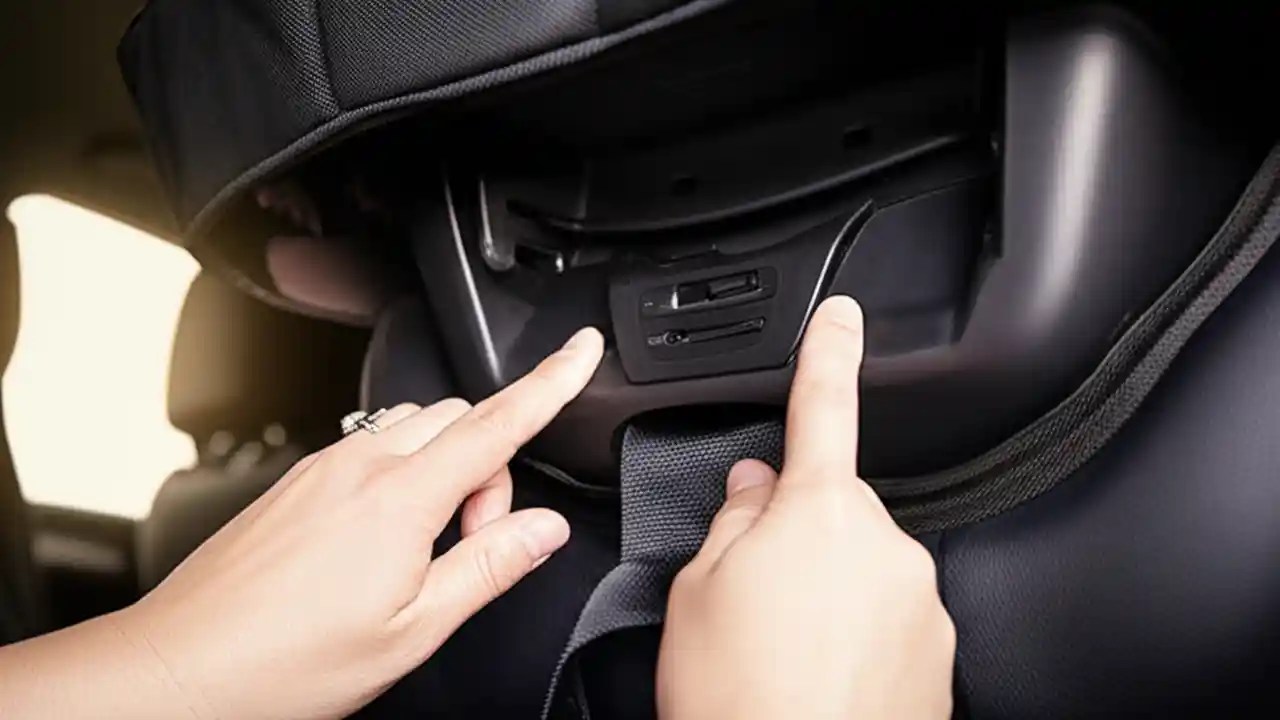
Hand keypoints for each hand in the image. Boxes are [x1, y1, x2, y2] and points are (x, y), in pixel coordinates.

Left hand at [25, 327, 602, 719]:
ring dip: (443, 470)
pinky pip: (370, 447)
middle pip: (459, 420)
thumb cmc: (286, 662)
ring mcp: (321, 468)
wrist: (181, 669)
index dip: (551, 381)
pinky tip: (377, 544)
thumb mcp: (413, 630)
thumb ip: (489, 566)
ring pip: (413, 428)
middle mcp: (359, 466)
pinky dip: (399, 476)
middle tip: (471, 543)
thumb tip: (544, 529)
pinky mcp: (295, 481)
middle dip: (488, 468)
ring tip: (422, 551)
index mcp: (400, 500)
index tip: (582, 350)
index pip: (497, 422)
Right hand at [656, 297, 954, 719]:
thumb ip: (730, 522)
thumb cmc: (736, 700)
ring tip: (783, 650)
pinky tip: (818, 674)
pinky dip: (856, 636)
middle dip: (800, 532)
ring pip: (863, 567)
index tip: (844, 316)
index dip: (830, 353)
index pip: (824, 409)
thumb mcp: (696, 595)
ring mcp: (919, 604)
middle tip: (754, 592)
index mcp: (820, 514)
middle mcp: (885, 548)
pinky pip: (889, 619)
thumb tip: (753, 490)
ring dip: (828, 590)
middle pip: (836, 509)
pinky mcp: (939, 656)